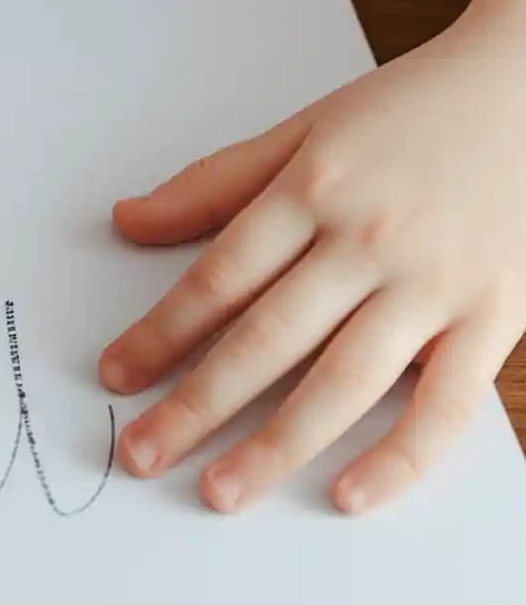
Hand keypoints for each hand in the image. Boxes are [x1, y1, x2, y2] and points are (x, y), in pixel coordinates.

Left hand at [99, 5, 525, 513]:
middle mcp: (368, 239)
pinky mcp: (496, 316)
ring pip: (342, 380)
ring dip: (275, 445)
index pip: (218, 278)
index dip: (160, 333)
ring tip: (220, 492)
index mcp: (314, 189)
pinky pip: (446, 403)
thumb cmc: (415, 109)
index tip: (117, 376)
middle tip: (143, 455)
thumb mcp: (307, 128)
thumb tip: (129, 221)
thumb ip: (215, 183)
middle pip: (266, 339)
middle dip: (196, 405)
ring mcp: (434, 283)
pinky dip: (400, 456)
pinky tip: (350, 495)